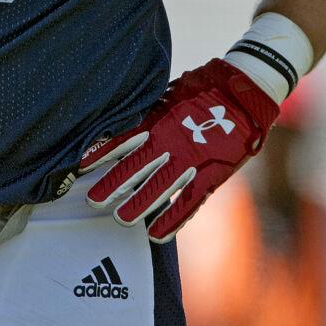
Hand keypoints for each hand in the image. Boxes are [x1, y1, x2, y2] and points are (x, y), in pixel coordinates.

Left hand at [80, 58, 280, 242]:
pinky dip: (174, 219)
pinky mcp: (213, 174)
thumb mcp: (168, 95)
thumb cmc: (202, 90)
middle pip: (136, 168)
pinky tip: (157, 235)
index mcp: (159, 120)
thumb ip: (148, 113)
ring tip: (120, 220)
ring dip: (139, 206)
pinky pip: (190, 202)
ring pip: (160, 189)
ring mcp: (193, 160)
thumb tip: (119, 121)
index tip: (80, 166)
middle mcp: (172, 142)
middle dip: (113, 186)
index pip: (123, 140)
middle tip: (93, 201)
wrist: (244, 93)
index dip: (101, 154)